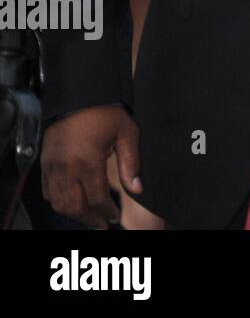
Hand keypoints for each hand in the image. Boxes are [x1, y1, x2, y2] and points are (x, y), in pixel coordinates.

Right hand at [41, 105, 141, 228]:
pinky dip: (58, 201)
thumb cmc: (105, 111)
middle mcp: (66, 168)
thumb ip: (131, 163)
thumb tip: (137, 188)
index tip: (115, 218)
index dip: (107, 212)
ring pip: (58, 202)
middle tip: (102, 224)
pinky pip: (48, 190)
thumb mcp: (127, 133)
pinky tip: (71, 202)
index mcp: (88, 162)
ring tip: (89, 217)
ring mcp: (52, 166)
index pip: (97, 198)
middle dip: (89, 219)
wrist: (80, 93)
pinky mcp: (45, 162)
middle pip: (74, 206)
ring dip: (74, 213)